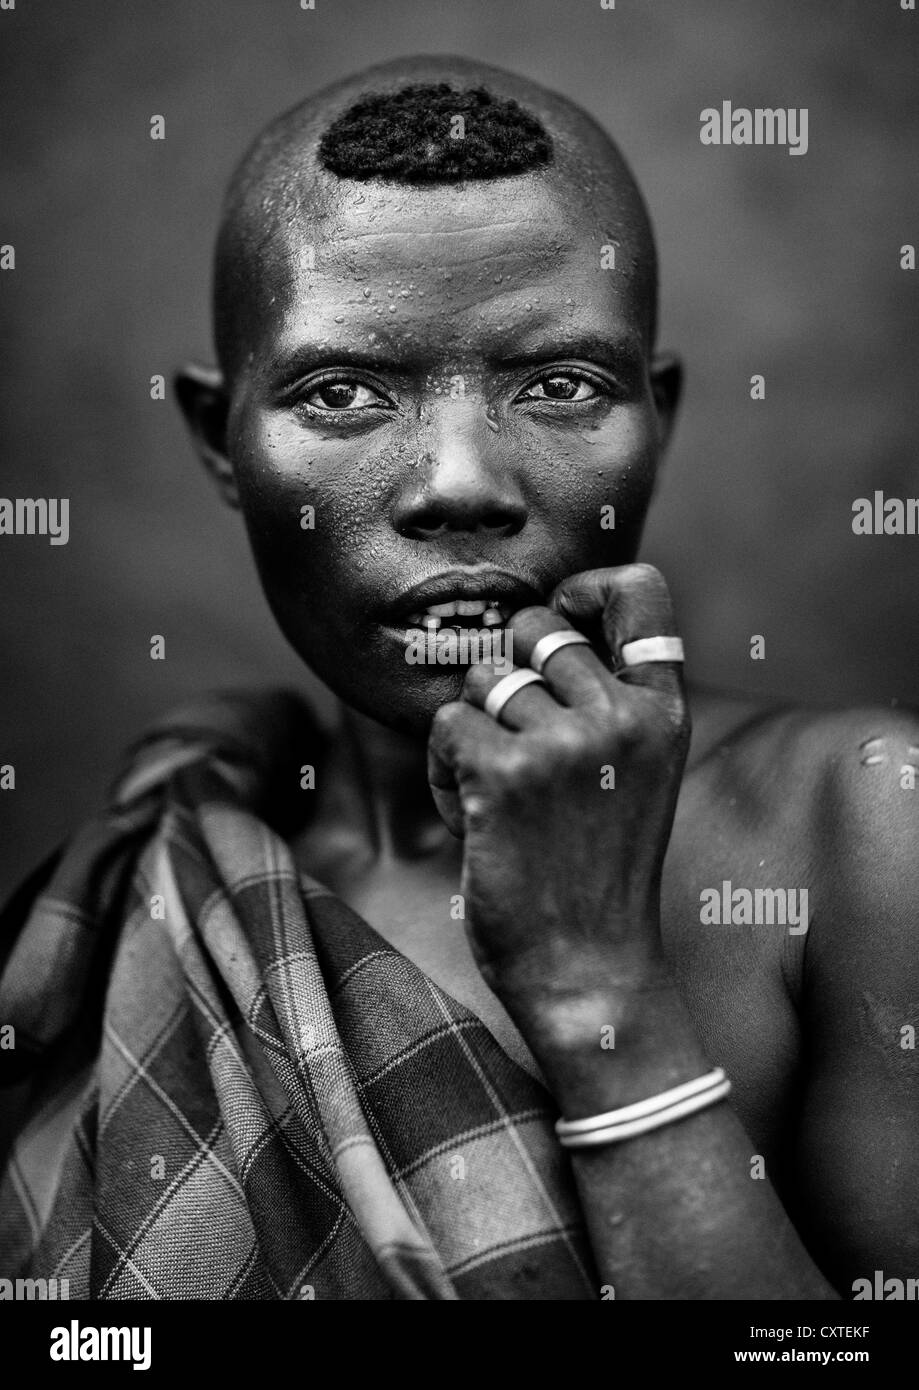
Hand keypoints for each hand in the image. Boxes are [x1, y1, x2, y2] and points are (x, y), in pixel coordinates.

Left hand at [427, 564, 690, 1027]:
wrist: (587, 972)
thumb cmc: (598, 875)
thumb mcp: (636, 777)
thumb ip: (609, 704)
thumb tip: (535, 628)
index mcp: (663, 714)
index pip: (641, 592)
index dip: (586, 589)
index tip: (560, 618)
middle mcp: (621, 716)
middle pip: (534, 627)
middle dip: (508, 675)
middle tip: (514, 745)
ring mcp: (563, 743)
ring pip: (480, 679)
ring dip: (471, 731)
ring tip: (494, 795)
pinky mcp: (502, 772)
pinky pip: (446, 725)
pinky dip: (442, 769)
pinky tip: (470, 816)